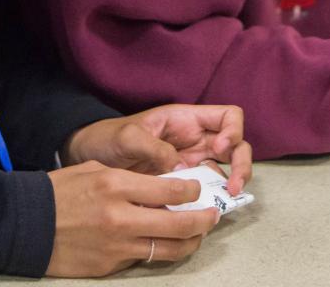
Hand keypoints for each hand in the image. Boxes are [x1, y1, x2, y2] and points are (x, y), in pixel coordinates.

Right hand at [44, 161, 217, 276]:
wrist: (22, 224)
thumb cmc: (59, 192)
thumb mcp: (96, 171)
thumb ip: (132, 180)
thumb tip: (165, 188)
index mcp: (117, 186)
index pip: (172, 189)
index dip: (193, 190)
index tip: (198, 189)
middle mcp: (121, 217)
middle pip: (180, 224)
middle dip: (204, 220)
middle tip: (212, 216)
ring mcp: (116, 246)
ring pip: (169, 249)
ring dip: (190, 242)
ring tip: (197, 235)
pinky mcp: (109, 267)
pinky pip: (143, 260)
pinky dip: (156, 251)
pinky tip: (161, 243)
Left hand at [65, 104, 252, 194]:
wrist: (87, 160)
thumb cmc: (107, 139)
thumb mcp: (127, 137)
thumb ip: (153, 147)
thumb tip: (179, 169)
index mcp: (186, 120)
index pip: (228, 116)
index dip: (233, 130)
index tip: (219, 148)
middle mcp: (195, 140)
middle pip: (237, 146)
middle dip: (242, 164)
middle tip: (232, 186)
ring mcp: (191, 164)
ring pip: (226, 170)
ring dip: (232, 184)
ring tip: (225, 200)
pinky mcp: (182, 186)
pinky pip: (206, 191)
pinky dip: (211, 201)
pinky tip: (203, 213)